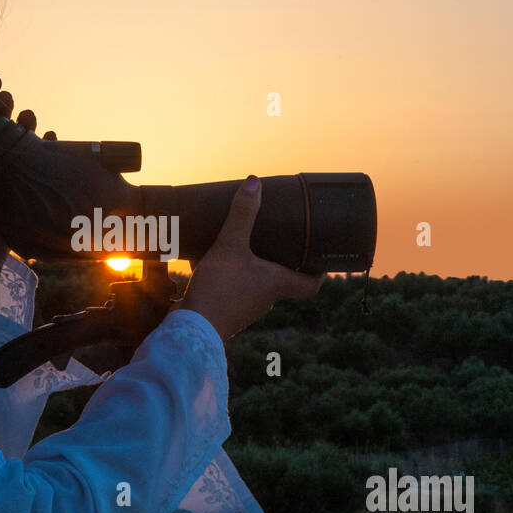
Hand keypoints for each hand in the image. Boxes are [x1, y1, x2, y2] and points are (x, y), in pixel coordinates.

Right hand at [171, 176, 324, 341]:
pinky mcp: (224, 311)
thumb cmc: (218, 290)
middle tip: (278, 240)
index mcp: (276, 284)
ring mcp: (245, 307)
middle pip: (282, 280)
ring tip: (241, 246)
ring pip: (254, 284)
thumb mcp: (229, 246)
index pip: (311, 285)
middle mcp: (265, 299)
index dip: (319, 272)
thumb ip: (241, 216)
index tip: (320, 257)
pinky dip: (226, 276)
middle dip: (279, 261)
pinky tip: (208, 261)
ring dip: (250, 267)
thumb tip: (254, 182)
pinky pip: (231, 289)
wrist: (192, 329)